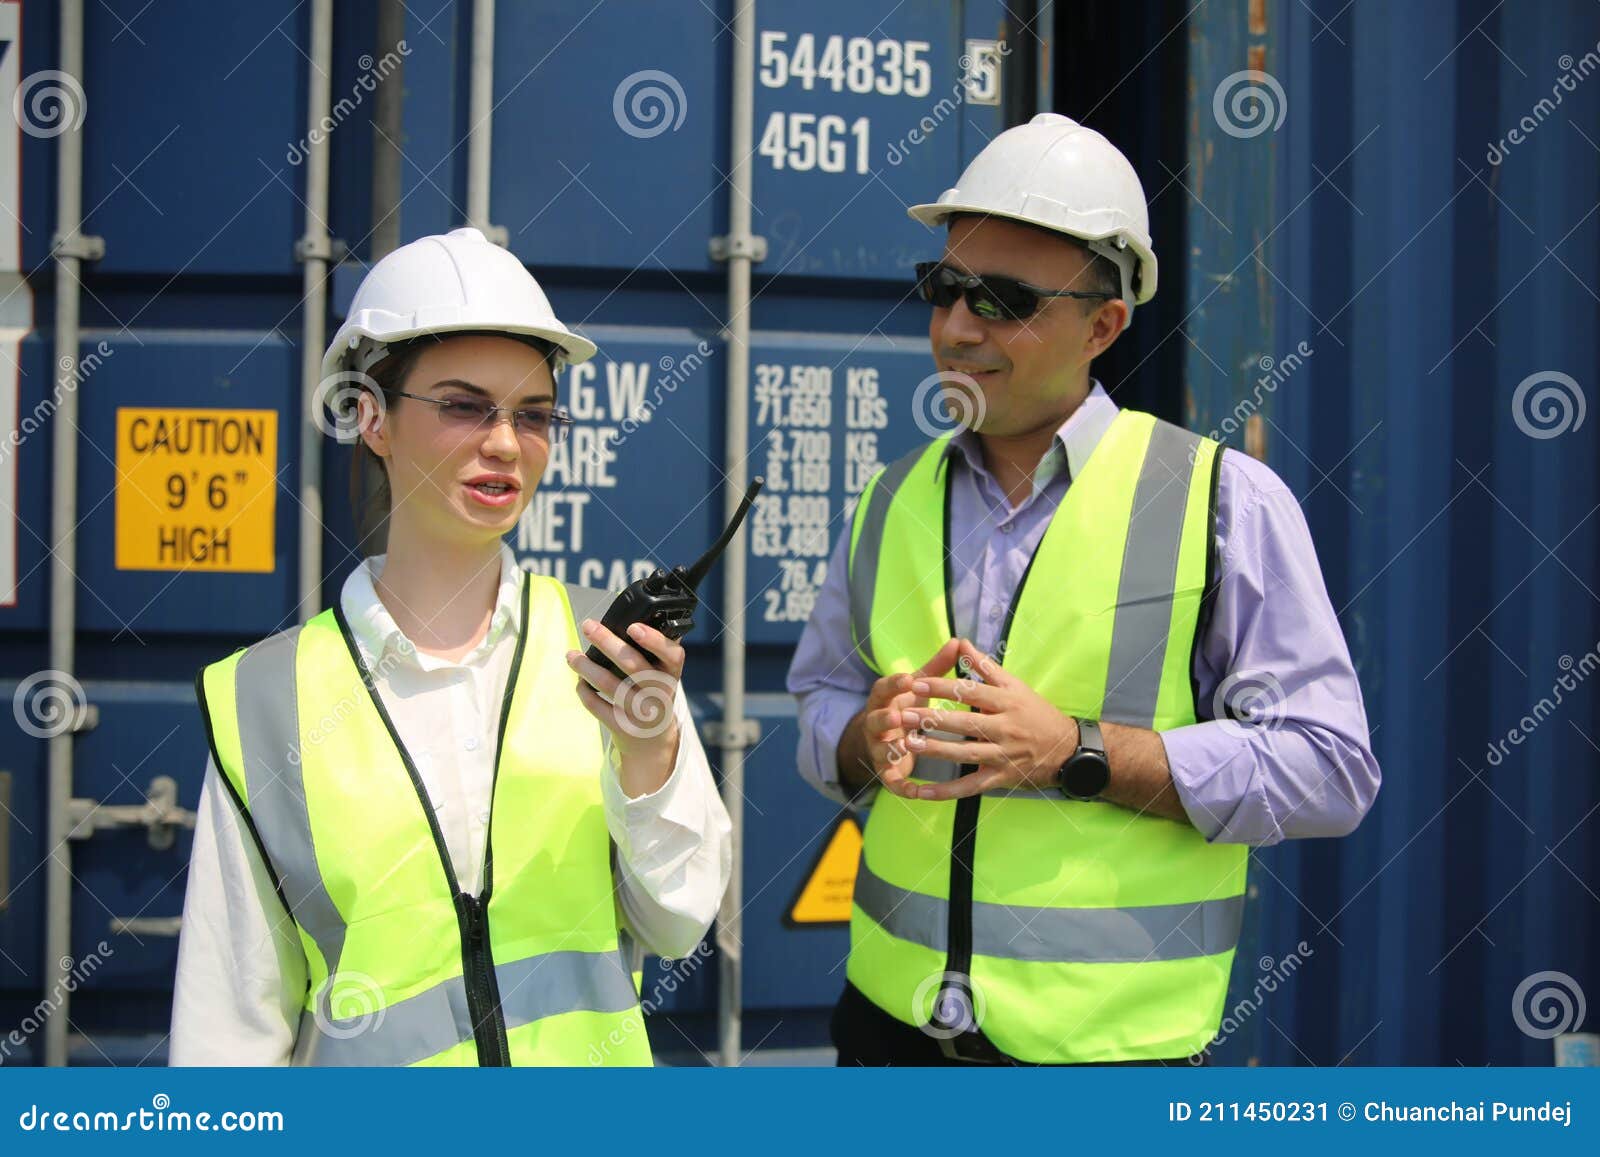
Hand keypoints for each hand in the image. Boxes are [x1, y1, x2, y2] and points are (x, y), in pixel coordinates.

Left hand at [566, 619, 683, 789]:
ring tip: (571, 655)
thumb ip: (655, 652)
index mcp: (672, 675)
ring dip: (586, 666)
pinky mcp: (622, 727)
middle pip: (633, 665)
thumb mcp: (663, 676)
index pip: (672, 655)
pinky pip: (597, 706)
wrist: (653, 741)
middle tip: (588, 626)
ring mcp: (641, 713)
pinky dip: (584, 691)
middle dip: (607, 642)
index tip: (633, 627)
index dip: (654, 640)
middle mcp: (660, 694)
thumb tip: (636, 616)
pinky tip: (579, 681)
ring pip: (609, 684)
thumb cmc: (653, 695)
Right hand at [855, 639, 961, 796]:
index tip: (908, 678)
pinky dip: (902, 787)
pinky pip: (892, 781)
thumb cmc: (909, 705)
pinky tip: (916, 792)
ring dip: (891, 750)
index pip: (883, 689)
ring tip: (904, 749)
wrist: (888, 738)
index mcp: (885, 700)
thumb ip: (937, 668)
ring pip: (881, 750)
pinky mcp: (886, 772)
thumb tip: (959, 641)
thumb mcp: (919, 687)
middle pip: (876, 720)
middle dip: (885, 719)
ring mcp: (880, 749)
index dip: (893, 684)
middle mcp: (878, 724)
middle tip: (898, 717)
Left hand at [894, 638, 1078, 800]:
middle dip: (933, 719)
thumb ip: (985, 666)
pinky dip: (947, 791)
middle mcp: (1005, 728)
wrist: (1067, 750)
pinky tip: (923, 792)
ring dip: (936, 750)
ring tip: (909, 744)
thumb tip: (960, 642)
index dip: (942, 688)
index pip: (971, 692)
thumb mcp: (1015, 686)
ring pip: (965, 754)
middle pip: (965, 723)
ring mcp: (1003, 755)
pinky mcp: (1000, 778)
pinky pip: (970, 786)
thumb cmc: (1036, 713)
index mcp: (1007, 701)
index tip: (916, 683)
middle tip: (904, 715)